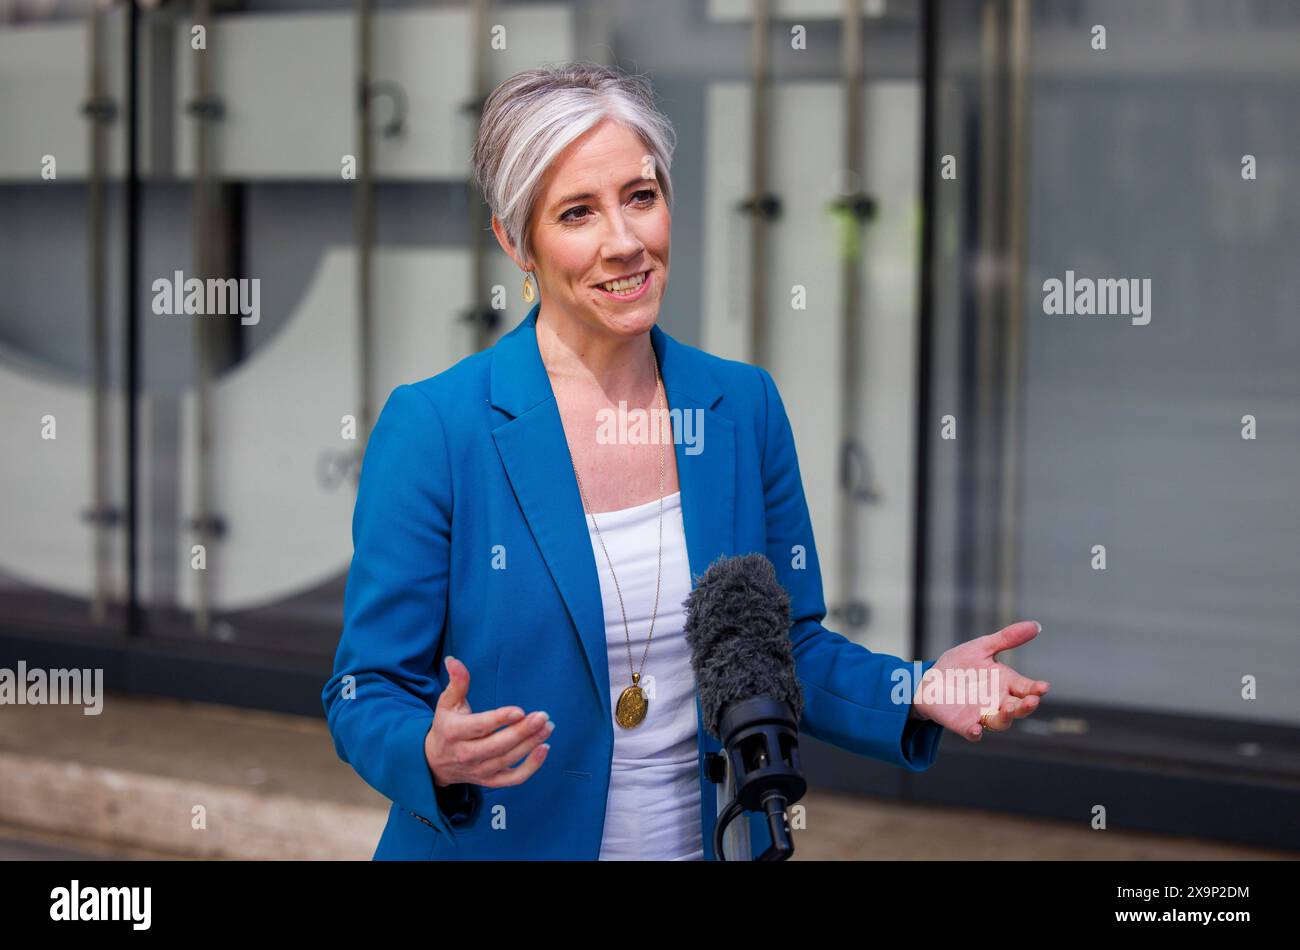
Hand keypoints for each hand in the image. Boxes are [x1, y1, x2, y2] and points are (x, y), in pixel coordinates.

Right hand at [424, 656, 552, 786]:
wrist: (435, 763)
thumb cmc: (446, 726)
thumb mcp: (447, 703)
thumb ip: (456, 683)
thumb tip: (453, 660)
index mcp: (454, 732)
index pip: (479, 727)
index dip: (499, 720)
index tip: (520, 711)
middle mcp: (466, 754)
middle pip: (497, 746)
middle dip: (522, 732)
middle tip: (543, 717)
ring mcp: (479, 770)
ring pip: (508, 760)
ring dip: (531, 745)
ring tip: (548, 727)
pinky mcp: (490, 781)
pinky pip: (513, 779)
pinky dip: (531, 767)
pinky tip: (545, 748)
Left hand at [911, 620, 1049, 741]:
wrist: (930, 678)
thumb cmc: (961, 664)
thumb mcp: (982, 647)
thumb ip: (1007, 638)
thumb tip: (1036, 625)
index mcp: (1006, 683)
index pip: (1027, 688)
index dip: (1036, 689)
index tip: (1043, 686)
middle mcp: (998, 702)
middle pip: (1018, 709)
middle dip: (1026, 706)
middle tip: (1032, 700)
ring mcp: (981, 714)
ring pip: (1000, 722)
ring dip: (1006, 718)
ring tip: (1008, 709)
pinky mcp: (963, 723)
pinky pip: (971, 732)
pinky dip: (974, 732)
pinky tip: (975, 730)